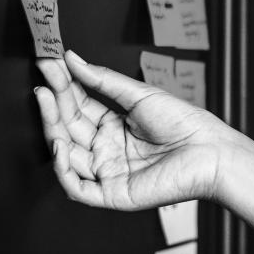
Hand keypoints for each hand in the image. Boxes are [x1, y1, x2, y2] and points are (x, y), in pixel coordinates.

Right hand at [34, 51, 235, 209]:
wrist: (211, 150)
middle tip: (42, 80)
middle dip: (53, 104)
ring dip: (51, 129)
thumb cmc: (185, 124)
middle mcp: (107, 150)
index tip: (48, 63)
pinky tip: (59, 144)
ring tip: (46, 100)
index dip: (62, 87)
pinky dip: (63, 169)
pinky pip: (77, 187)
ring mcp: (108, 173)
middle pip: (69, 129)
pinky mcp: (113, 194)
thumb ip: (103, 81)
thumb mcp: (140, 95)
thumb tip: (72, 59)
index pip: (78, 107)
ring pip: (67, 156)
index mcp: (114, 128)